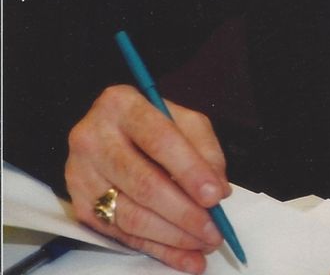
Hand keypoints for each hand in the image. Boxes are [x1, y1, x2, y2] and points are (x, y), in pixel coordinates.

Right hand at [66, 85, 230, 273]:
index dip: (189, 170)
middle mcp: (94, 138)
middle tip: (214, 230)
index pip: (159, 140)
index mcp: (121, 105)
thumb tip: (217, 189)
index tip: (214, 196)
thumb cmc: (149, 123)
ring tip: (203, 244)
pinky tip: (183, 257)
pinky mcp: (80, 207)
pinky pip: (122, 236)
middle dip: (184, 213)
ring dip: (173, 237)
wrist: (104, 132)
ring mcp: (81, 175)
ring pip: (131, 216)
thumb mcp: (181, 119)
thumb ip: (204, 148)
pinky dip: (157, 250)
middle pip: (143, 184)